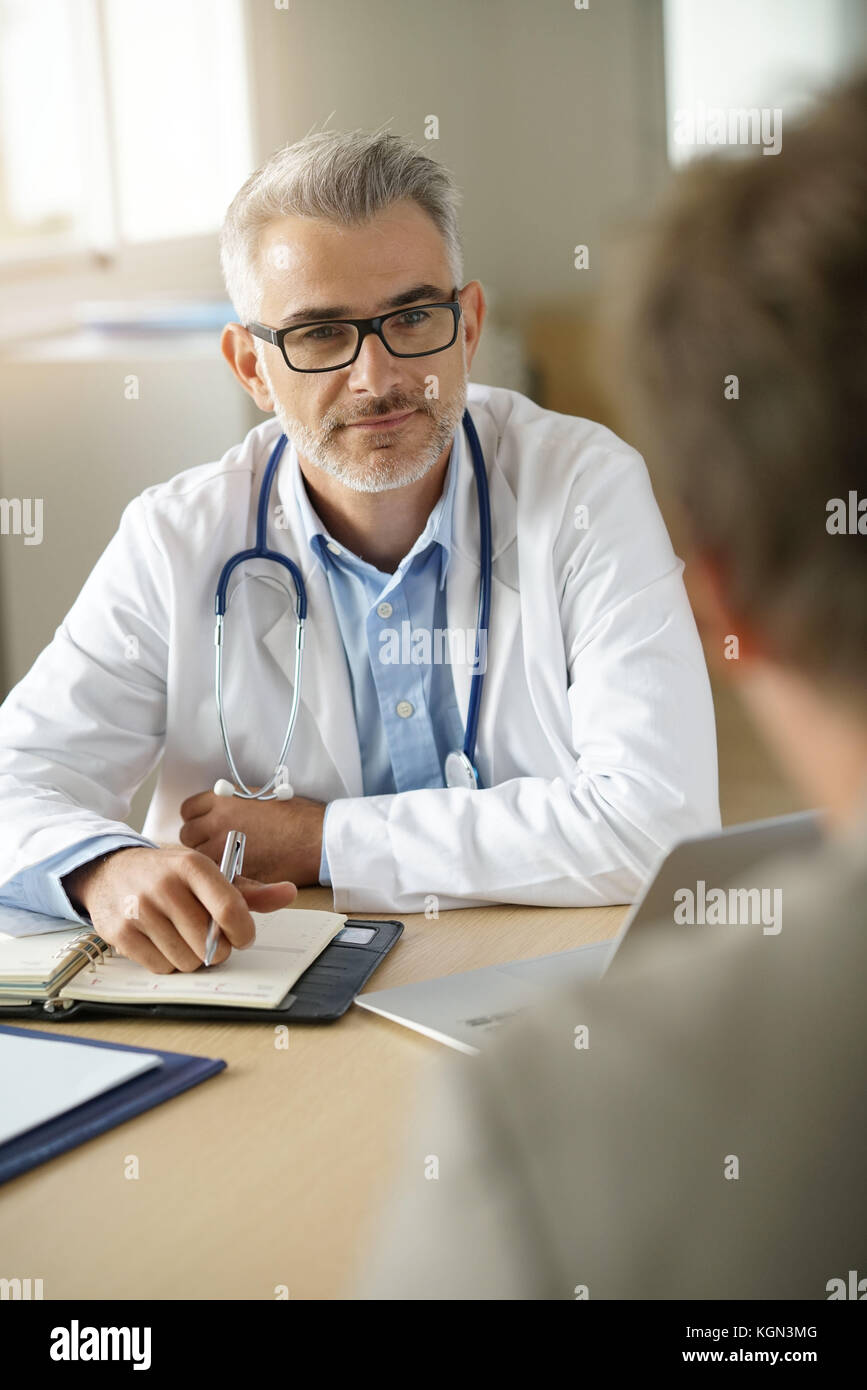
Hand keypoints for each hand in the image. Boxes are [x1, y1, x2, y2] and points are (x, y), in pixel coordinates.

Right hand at [62, 845, 296, 973]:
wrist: (109, 870)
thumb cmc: (167, 874)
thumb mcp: (207, 873)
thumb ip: (249, 889)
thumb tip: (289, 893)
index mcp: (192, 865)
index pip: (229, 908)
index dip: (243, 932)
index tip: (243, 937)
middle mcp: (164, 885)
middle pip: (210, 943)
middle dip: (217, 949)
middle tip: (208, 937)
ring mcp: (139, 910)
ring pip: (187, 961)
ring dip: (192, 958)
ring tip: (182, 936)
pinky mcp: (120, 932)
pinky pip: (161, 968)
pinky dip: (168, 963)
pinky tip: (161, 941)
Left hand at [178, 788, 325, 885]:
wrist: (317, 839)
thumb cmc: (298, 818)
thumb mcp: (260, 797)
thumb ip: (233, 804)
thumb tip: (223, 811)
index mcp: (224, 799)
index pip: (189, 809)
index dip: (196, 818)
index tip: (204, 824)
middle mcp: (217, 822)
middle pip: (187, 835)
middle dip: (199, 840)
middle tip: (215, 846)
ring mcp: (222, 849)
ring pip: (198, 858)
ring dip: (207, 860)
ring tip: (226, 862)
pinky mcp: (232, 872)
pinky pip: (216, 876)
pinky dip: (221, 877)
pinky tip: (235, 874)